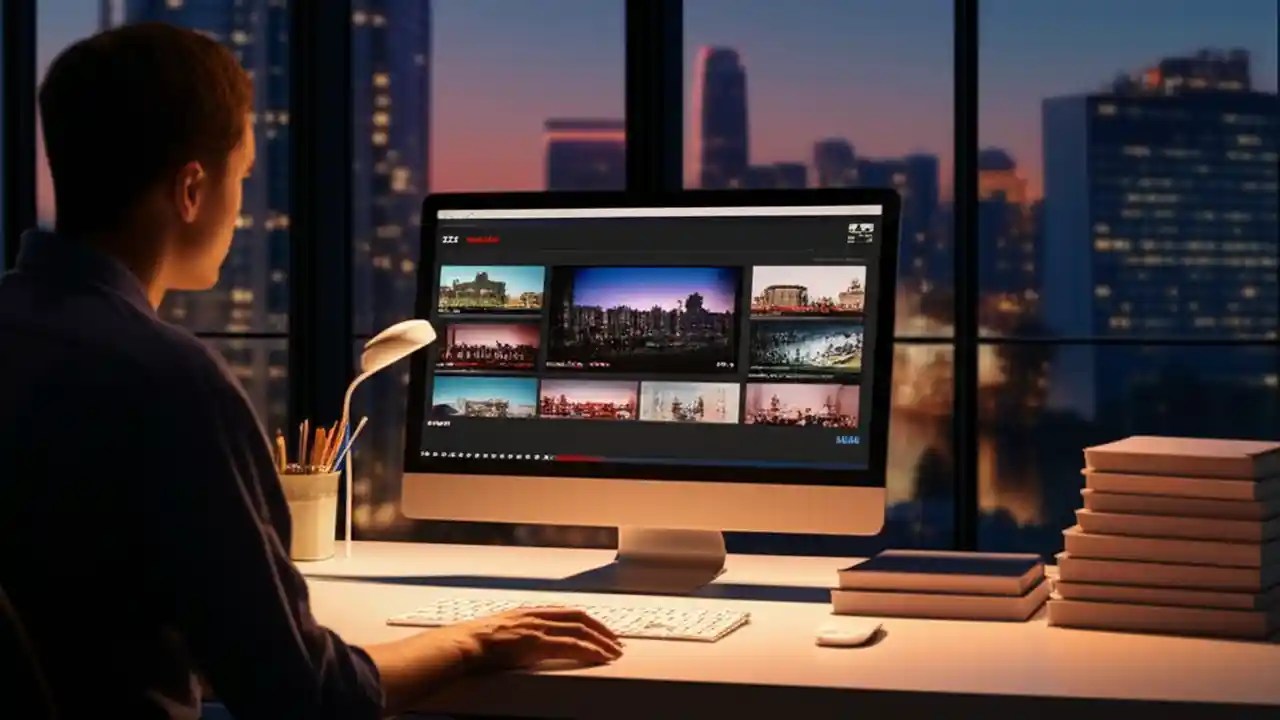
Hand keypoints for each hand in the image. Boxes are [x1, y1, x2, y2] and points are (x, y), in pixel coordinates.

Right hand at [445, 607, 623, 670]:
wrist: (463, 644)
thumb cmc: (475, 643)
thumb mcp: (502, 631)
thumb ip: (519, 633)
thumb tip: (526, 643)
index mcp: (530, 612)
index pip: (568, 612)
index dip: (589, 621)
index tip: (602, 630)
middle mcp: (537, 615)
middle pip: (580, 617)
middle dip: (602, 629)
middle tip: (616, 642)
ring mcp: (538, 628)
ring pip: (580, 630)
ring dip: (601, 641)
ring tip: (614, 652)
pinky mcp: (536, 643)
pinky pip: (571, 645)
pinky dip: (590, 650)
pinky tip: (600, 657)